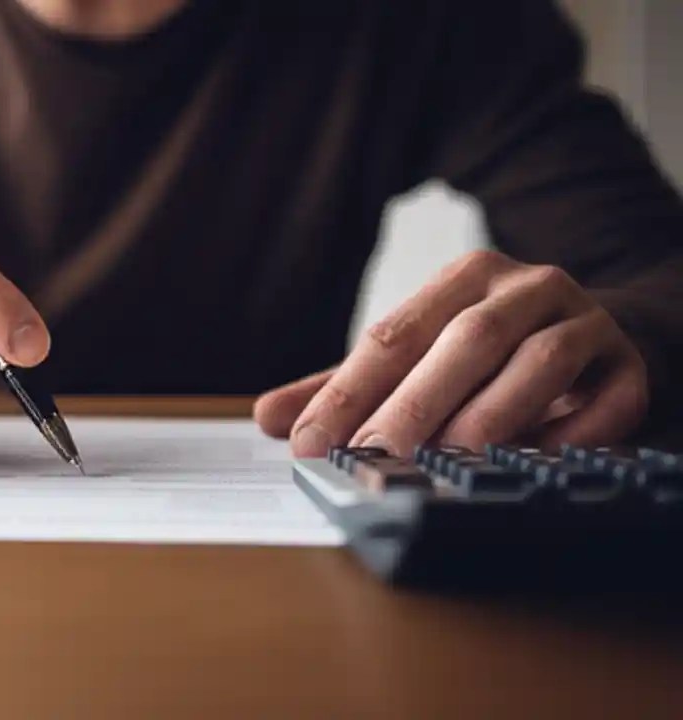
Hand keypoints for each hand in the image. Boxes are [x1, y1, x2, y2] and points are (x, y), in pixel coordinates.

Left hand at [253, 250, 647, 455]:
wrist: (601, 332)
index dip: (348, 391)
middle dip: (416, 403)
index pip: (393, 335)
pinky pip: (607, 401)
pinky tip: (529, 463)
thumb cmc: (489, 352)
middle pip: (466, 342)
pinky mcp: (629, 364)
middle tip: (376, 456)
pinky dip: (571, 434)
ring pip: (539, 364)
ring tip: (447, 462)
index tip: (310, 442)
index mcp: (462, 279)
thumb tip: (268, 418)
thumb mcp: (415, 358)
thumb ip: (342, 386)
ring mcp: (584, 322)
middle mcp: (524, 289)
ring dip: (491, 416)